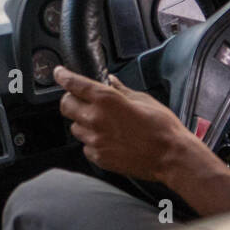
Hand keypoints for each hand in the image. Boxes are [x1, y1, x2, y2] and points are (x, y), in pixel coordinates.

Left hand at [54, 65, 202, 182]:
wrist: (170, 156)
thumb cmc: (161, 127)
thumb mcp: (142, 99)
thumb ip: (121, 89)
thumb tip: (110, 80)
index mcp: (106, 99)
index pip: (73, 84)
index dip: (63, 76)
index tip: (59, 73)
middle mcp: (95, 119)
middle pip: (65, 105)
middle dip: (71, 100)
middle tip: (82, 99)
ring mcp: (95, 140)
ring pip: (75, 127)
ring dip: (83, 122)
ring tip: (102, 123)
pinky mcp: (98, 157)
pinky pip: (86, 145)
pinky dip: (92, 140)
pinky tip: (109, 139)